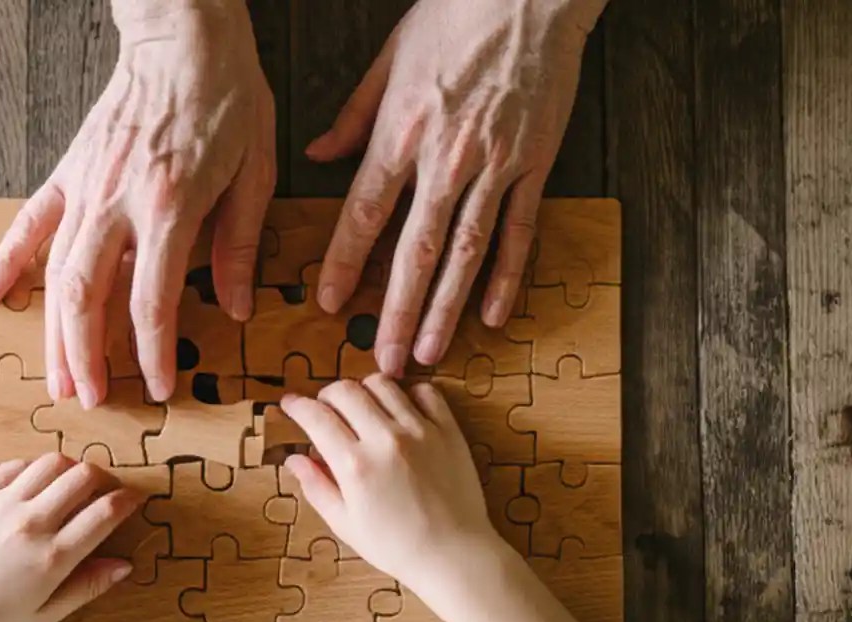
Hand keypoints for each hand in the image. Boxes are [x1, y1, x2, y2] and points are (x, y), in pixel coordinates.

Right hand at [0, 0, 274, 405]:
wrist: (184, 37)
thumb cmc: (227, 98)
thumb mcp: (256, 171)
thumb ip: (238, 243)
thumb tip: (232, 306)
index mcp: (171, 207)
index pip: (153, 302)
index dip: (154, 354)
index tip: (160, 389)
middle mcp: (118, 203)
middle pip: (88, 299)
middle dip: (87, 359)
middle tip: (91, 401)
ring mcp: (85, 188)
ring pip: (56, 274)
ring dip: (52, 333)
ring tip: (54, 378)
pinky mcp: (67, 171)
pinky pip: (29, 224)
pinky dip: (7, 264)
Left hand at [0, 455, 142, 621]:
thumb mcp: (44, 616)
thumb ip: (87, 586)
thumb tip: (124, 566)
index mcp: (52, 558)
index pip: (105, 512)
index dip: (128, 499)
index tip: (136, 498)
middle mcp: (30, 524)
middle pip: (84, 476)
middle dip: (104, 478)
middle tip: (104, 491)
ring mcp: (1, 505)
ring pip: (52, 463)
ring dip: (70, 469)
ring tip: (70, 486)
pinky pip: (15, 466)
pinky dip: (32, 470)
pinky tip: (33, 487)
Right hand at [279, 375, 501, 591]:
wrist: (454, 556)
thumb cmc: (396, 546)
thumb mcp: (345, 524)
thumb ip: (317, 487)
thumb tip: (294, 459)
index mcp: (355, 466)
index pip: (316, 417)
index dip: (296, 406)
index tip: (290, 404)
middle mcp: (385, 440)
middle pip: (345, 390)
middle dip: (327, 395)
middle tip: (325, 410)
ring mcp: (420, 431)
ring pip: (382, 384)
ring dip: (364, 391)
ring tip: (362, 410)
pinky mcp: (448, 430)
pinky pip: (425, 391)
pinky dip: (408, 394)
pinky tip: (401, 413)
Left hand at [308, 0, 606, 372]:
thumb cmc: (455, 17)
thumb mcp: (389, 59)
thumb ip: (354, 117)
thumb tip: (317, 154)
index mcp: (401, 131)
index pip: (365, 211)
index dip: (346, 262)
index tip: (331, 304)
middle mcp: (445, 157)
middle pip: (415, 249)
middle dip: (397, 310)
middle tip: (386, 358)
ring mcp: (494, 164)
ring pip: (466, 251)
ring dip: (447, 307)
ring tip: (433, 350)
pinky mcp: (534, 163)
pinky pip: (519, 230)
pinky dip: (507, 275)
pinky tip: (494, 314)